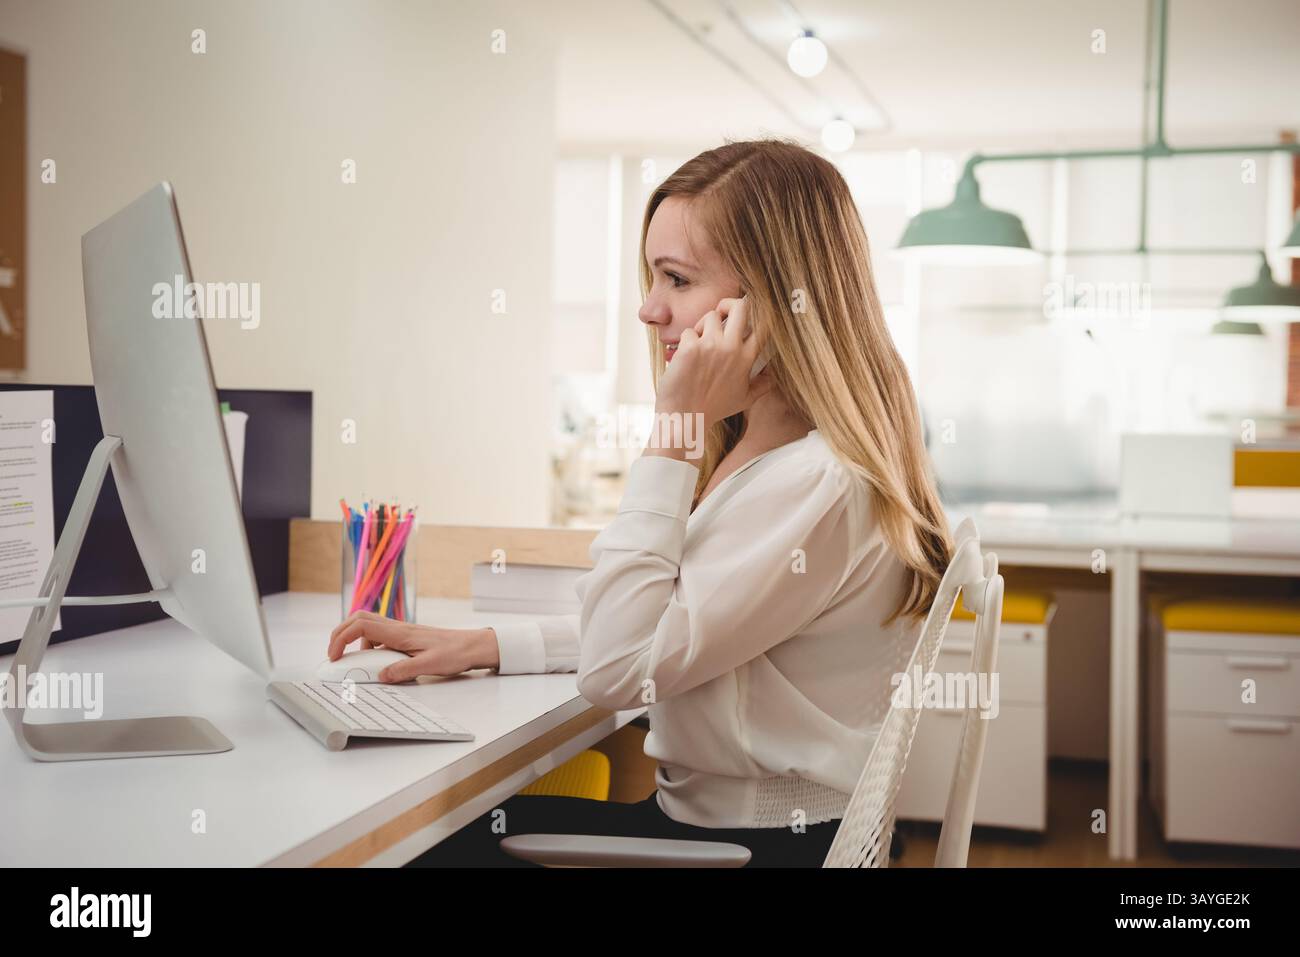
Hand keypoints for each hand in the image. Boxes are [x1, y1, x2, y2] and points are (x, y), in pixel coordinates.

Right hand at [326, 612, 500, 682]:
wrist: (472, 646)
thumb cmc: (455, 653)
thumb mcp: (429, 666)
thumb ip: (404, 670)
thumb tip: (381, 676)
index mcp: (400, 632)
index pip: (361, 625)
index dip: (341, 638)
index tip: (334, 656)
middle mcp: (397, 628)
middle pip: (358, 619)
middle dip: (340, 634)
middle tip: (334, 655)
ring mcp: (400, 631)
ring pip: (367, 626)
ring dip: (354, 640)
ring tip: (353, 662)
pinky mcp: (404, 637)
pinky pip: (379, 636)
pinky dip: (368, 646)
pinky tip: (375, 663)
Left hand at [654, 296, 772, 429]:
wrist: (685, 418)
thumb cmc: (713, 409)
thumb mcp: (745, 399)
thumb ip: (763, 385)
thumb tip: (775, 375)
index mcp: (747, 358)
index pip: (765, 324)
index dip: (761, 311)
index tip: (751, 312)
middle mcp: (732, 349)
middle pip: (741, 306)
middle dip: (730, 303)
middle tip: (722, 313)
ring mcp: (710, 347)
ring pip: (711, 316)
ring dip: (704, 325)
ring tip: (699, 342)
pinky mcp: (690, 348)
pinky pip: (689, 331)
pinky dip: (685, 342)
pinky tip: (684, 359)